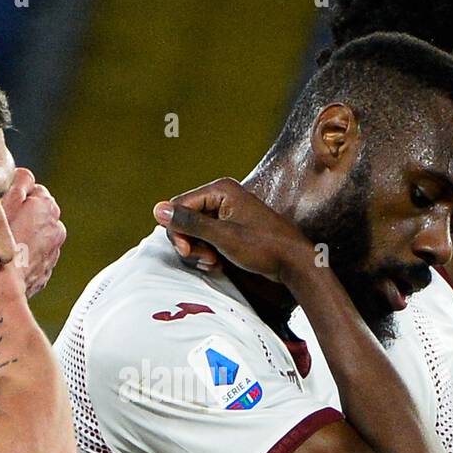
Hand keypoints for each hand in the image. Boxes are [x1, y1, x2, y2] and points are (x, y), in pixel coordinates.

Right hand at [2, 167, 65, 298]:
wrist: (4, 289)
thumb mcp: (4, 202)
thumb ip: (19, 181)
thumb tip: (26, 176)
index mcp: (47, 207)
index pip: (32, 191)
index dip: (14, 199)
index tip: (2, 210)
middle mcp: (56, 228)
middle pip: (35, 214)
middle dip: (21, 218)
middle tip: (0, 229)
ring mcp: (54, 251)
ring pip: (35, 236)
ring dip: (23, 237)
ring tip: (4, 247)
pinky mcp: (47, 269)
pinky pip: (34, 255)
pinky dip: (25, 255)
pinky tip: (10, 260)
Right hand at [152, 177, 315, 284]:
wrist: (294, 262)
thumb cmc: (264, 247)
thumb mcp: (223, 236)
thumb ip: (190, 223)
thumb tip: (158, 210)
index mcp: (220, 189)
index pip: (179, 206)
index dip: (178, 231)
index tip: (187, 251)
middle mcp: (221, 197)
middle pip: (185, 220)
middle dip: (190, 244)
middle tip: (206, 259)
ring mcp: (226, 213)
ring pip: (194, 233)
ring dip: (199, 252)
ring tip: (215, 262)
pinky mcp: (229, 228)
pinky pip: (206, 240)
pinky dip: (208, 254)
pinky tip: (219, 263)